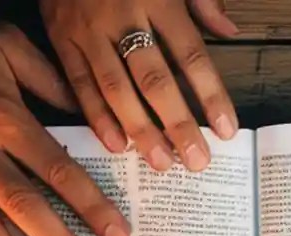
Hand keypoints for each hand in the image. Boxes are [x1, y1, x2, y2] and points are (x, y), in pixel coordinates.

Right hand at [40, 0, 239, 171]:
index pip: (190, 54)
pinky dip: (97, 116)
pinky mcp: (60, 38)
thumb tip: (230, 32)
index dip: (210, 94)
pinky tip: (117, 144)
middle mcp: (122, 16)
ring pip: (116, 88)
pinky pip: (79, 82)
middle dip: (177, 124)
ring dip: (140, 129)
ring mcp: (88, 30)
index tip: (227, 129)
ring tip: (161, 162)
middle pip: (154, 78)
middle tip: (196, 160)